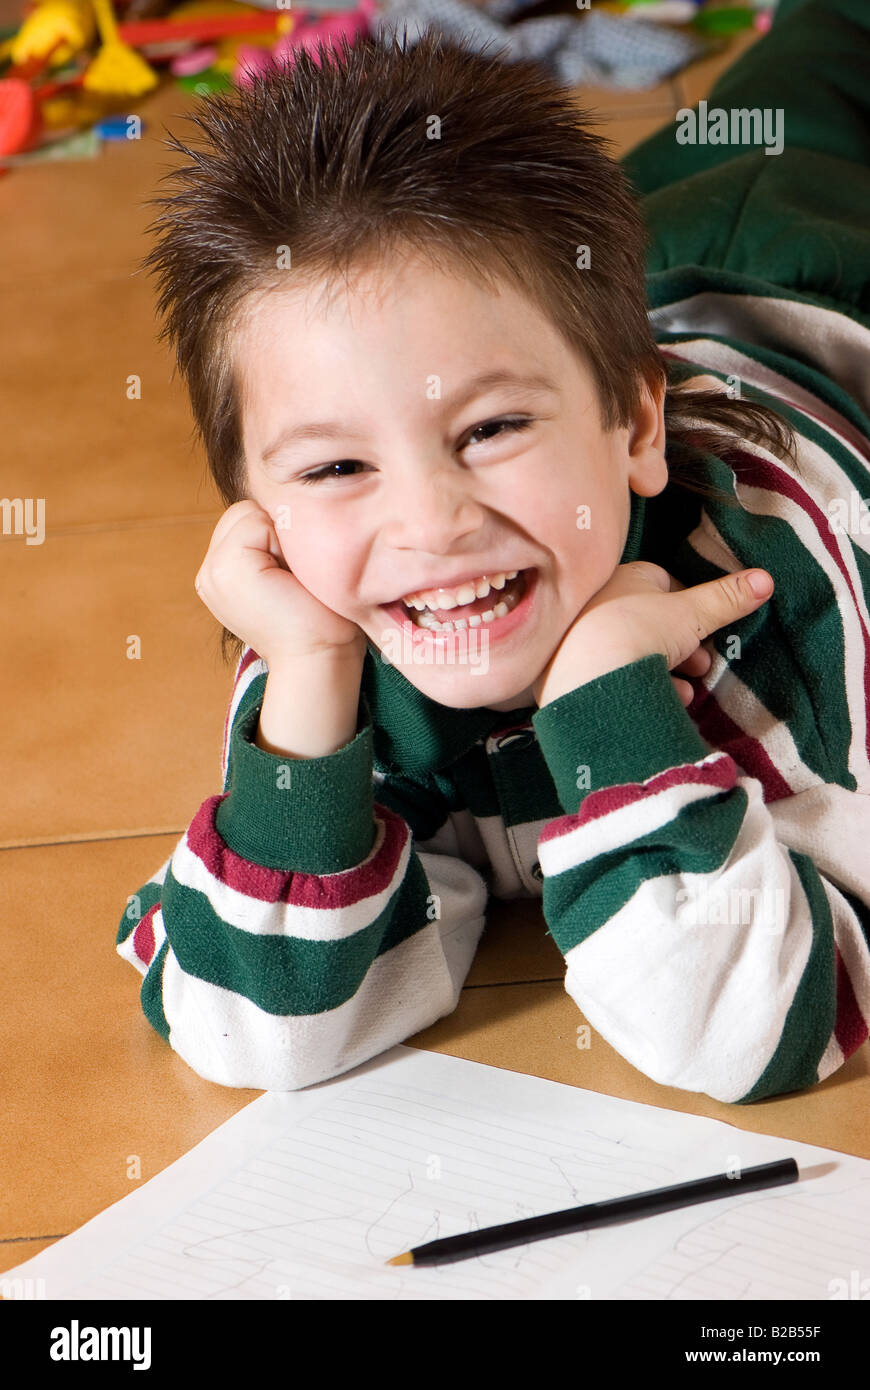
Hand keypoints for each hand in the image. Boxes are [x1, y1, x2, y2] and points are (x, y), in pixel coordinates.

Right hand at [194, 500, 367, 667]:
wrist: (320, 658)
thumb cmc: (321, 619)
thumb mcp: (288, 573)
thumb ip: (272, 544)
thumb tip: (285, 500)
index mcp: (221, 573)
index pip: (246, 518)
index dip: (278, 535)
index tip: (294, 577)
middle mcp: (208, 572)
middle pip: (244, 510)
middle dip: (275, 533)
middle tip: (293, 579)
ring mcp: (211, 571)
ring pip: (249, 512)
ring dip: (279, 538)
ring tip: (290, 579)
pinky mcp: (223, 568)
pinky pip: (255, 522)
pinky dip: (279, 543)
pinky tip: (286, 579)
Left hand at [532, 561, 773, 707]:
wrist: (587, 677)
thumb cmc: (639, 632)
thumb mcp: (692, 614)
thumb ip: (727, 598)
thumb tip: (766, 578)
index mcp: (623, 578)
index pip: (661, 582)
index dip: (689, 605)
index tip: (707, 627)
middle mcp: (597, 603)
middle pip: (650, 621)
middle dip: (682, 644)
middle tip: (703, 664)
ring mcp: (580, 638)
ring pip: (633, 651)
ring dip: (665, 669)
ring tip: (688, 688)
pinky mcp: (571, 672)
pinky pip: (613, 675)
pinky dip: (641, 687)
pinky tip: (660, 701)